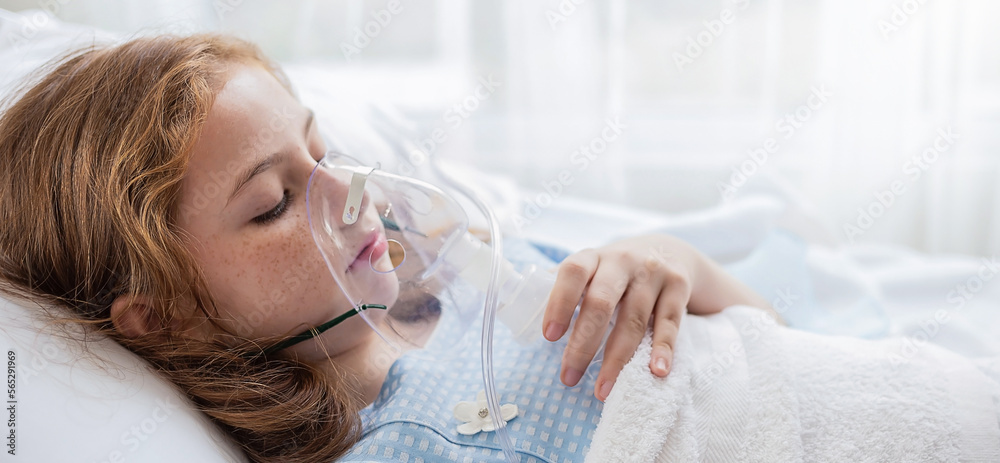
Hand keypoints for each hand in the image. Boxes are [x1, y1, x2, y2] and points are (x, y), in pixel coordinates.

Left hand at [542, 234, 770, 400]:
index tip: (550, 337)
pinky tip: (656, 372)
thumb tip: (517, 308)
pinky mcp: (679, 286)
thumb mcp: (591, 268)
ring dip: (617, 359)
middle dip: (583, 344)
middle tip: (568, 377)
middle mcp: (622, 261)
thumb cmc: (617, 270)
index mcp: (593, 256)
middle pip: (601, 303)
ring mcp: (653, 273)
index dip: (559, 303)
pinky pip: (670, 322)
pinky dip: (663, 349)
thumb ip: (563, 287)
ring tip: (602, 390)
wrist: (671, 249)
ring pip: (633, 319)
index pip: (572, 272)